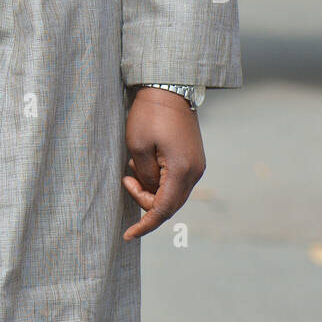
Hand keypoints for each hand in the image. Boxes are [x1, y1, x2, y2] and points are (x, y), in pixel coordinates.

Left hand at [122, 87, 204, 239]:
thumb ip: (145, 177)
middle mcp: (195, 171)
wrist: (168, 86)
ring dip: (151, 188)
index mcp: (182, 171)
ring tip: (133, 166)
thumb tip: (151, 191)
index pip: (163, 209)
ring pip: (173, 192)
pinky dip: (159, 179)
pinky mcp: (192, 157)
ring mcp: (196, 164)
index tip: (128, 235)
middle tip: (125, 180)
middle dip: (145, 200)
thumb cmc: (149, 114)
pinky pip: (175, 180)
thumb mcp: (138, 147)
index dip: (145, 224)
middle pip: (169, 204)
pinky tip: (143, 163)